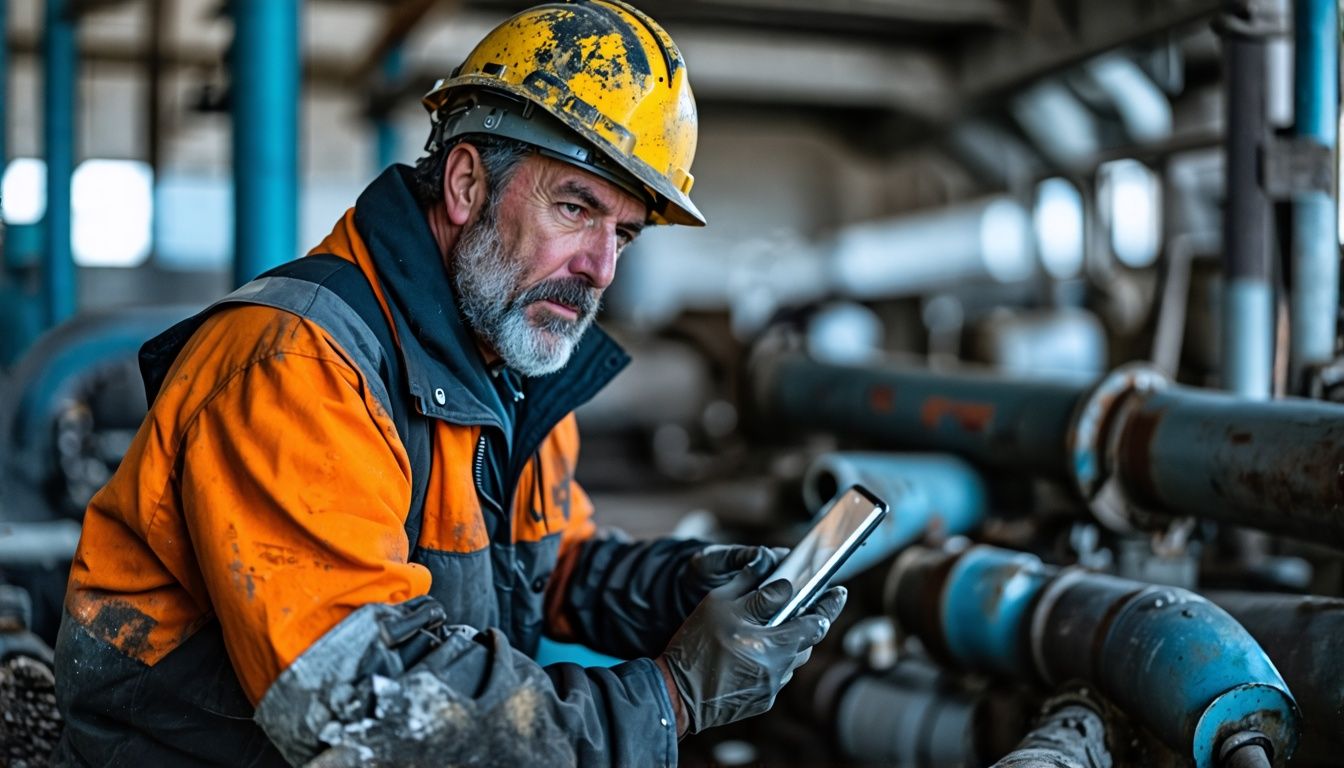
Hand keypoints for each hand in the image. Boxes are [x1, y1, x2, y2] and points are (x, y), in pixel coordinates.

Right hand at [658, 555, 846, 734]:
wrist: (677, 694)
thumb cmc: (696, 645)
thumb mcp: (721, 605)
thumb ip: (757, 592)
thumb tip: (784, 584)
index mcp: (773, 644)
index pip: (816, 622)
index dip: (830, 605)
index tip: (839, 592)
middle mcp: (779, 669)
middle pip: (807, 641)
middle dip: (808, 622)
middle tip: (807, 606)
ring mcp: (771, 688)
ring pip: (793, 658)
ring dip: (789, 642)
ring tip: (774, 627)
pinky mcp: (762, 701)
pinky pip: (777, 675)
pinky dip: (773, 660)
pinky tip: (755, 651)